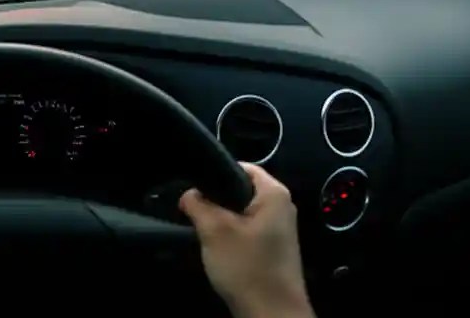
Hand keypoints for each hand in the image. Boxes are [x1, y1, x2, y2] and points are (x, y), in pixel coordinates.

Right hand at [179, 163, 312, 317]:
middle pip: (240, 189)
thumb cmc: (247, 267)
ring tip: (202, 228)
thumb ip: (197, 204)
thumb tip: (188, 193)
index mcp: (274, 193)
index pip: (241, 166)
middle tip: (193, 209)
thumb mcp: (215, 231)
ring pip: (241, 212)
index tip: (193, 186)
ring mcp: (279, 228)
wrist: (272, 314)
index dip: (215, 173)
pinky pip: (247, 229)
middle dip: (216, 199)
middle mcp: (281, 206)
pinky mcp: (273, 247)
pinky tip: (217, 247)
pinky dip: (231, 235)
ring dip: (221, 219)